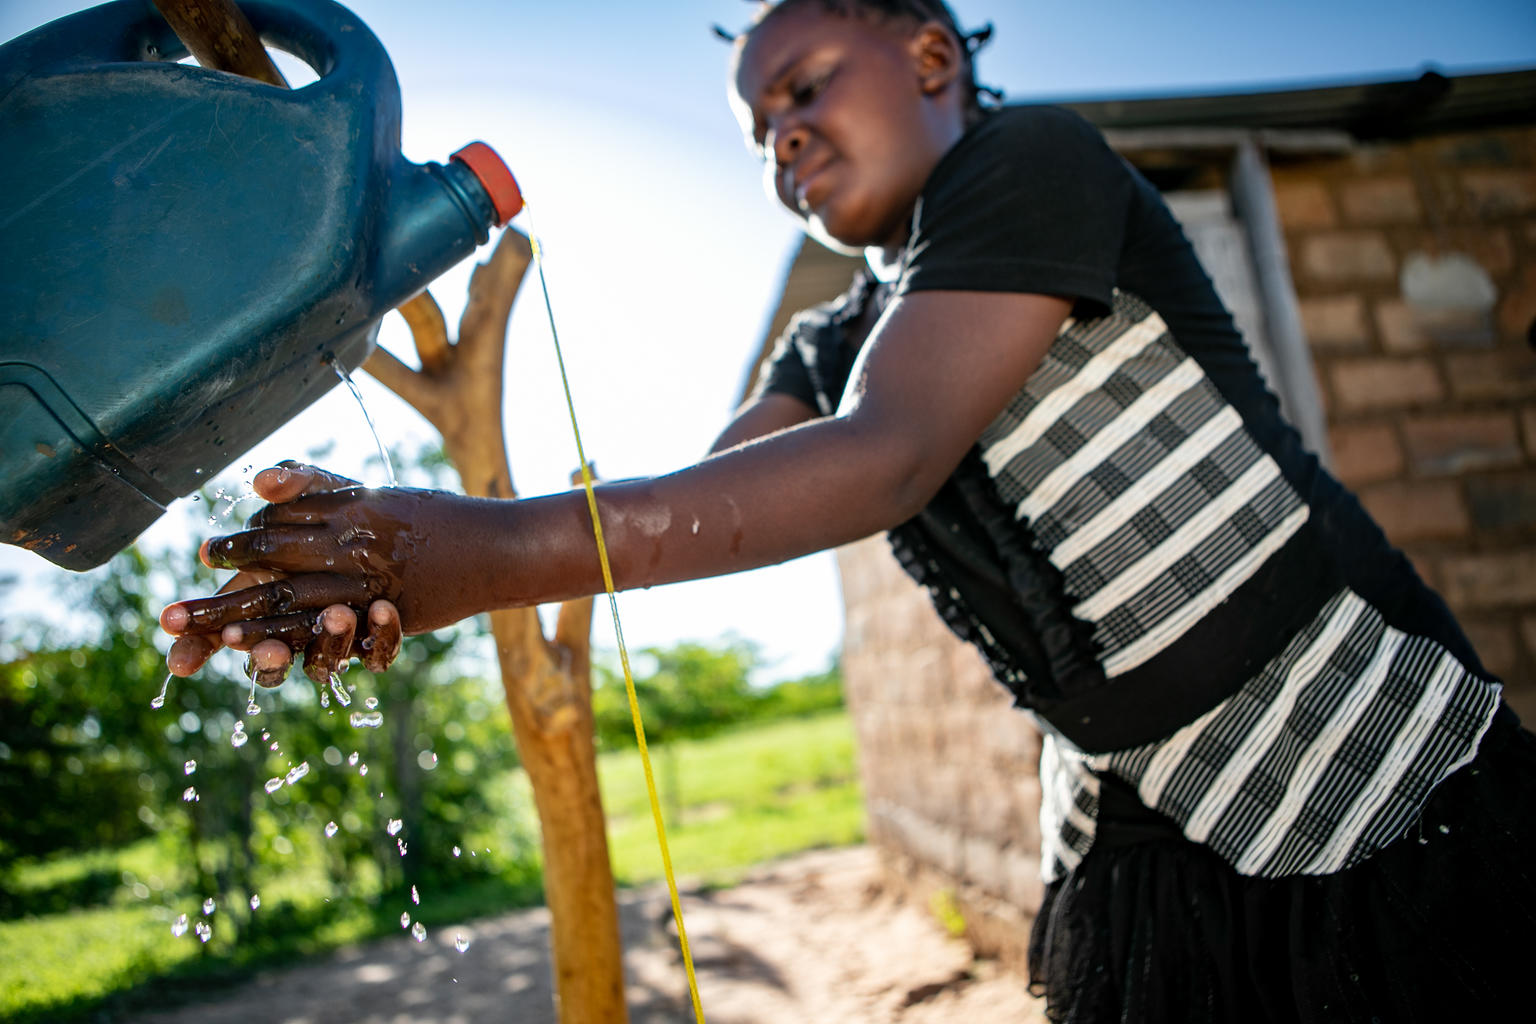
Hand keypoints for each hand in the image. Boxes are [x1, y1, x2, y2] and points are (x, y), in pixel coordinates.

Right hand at [160, 462, 403, 684]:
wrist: (412, 531)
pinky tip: (382, 608)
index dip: (194, 644)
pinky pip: (379, 652)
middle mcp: (296, 625)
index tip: (176, 655)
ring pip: (322, 663)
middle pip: (266, 655)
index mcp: (264, 596)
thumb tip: (263, 482)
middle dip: (257, 652)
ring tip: (336, 613)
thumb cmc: (349, 511)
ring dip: (327, 641)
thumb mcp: (323, 490)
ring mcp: (337, 636)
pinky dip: (380, 635)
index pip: (219, 630)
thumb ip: (294, 483)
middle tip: (250, 643)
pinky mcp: (379, 638)